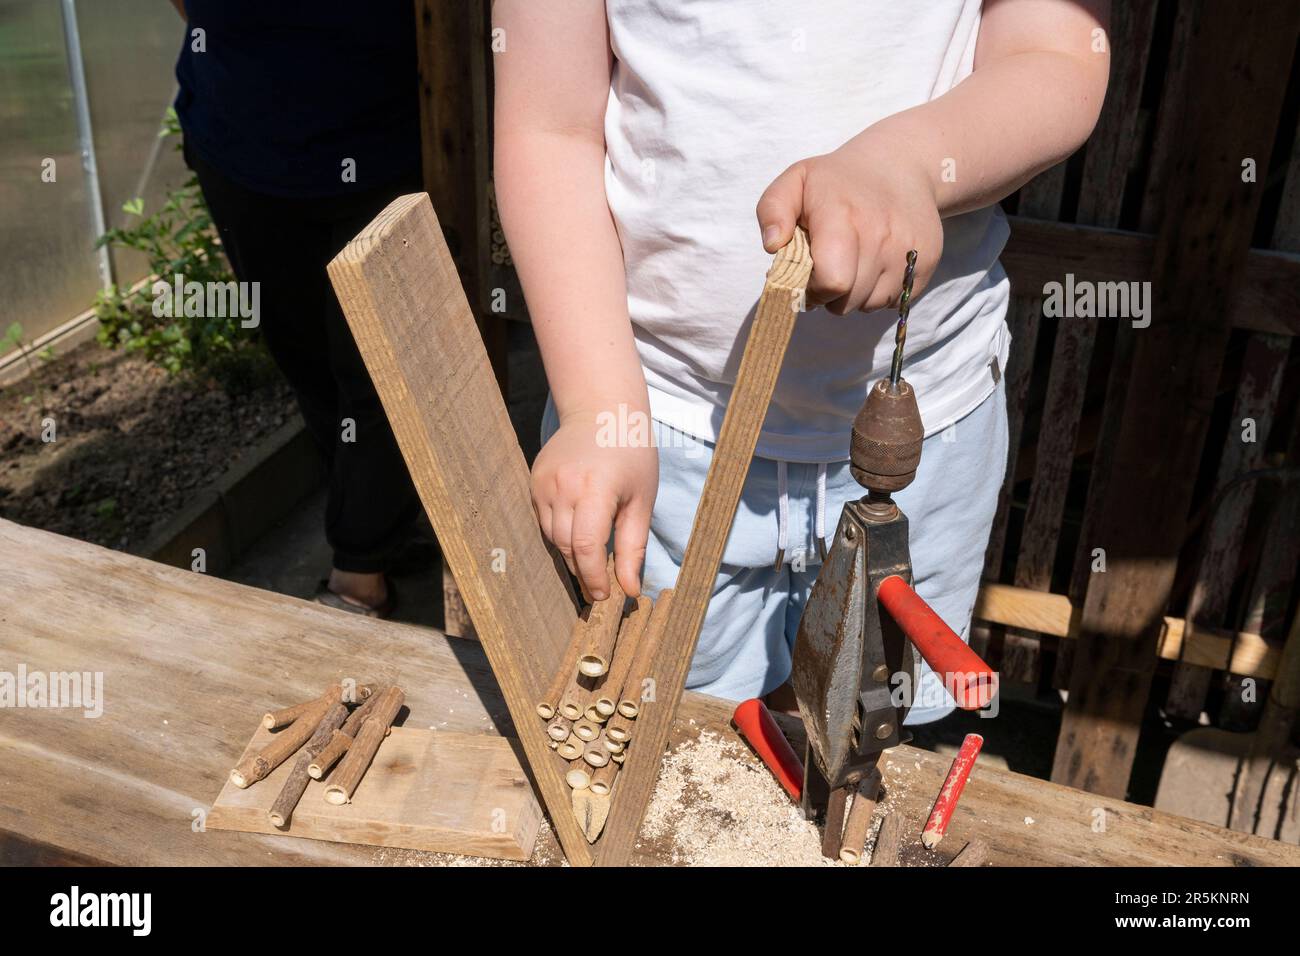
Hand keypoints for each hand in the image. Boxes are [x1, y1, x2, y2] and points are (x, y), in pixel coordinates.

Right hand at [531, 414, 657, 600]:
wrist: (601, 410)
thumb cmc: (631, 454)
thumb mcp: (642, 500)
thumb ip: (634, 547)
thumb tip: (629, 589)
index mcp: (595, 488)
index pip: (585, 547)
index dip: (594, 578)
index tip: (605, 596)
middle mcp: (563, 485)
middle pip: (566, 547)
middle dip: (583, 572)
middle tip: (602, 587)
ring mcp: (543, 482)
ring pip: (551, 537)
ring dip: (571, 555)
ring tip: (592, 562)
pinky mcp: (533, 481)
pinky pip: (543, 521)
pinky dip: (559, 534)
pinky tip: (578, 534)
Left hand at [756, 137, 942, 314]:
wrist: (901, 165)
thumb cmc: (837, 181)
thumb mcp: (796, 181)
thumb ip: (772, 210)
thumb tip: (772, 245)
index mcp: (843, 215)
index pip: (831, 281)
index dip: (813, 289)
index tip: (808, 275)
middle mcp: (880, 235)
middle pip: (847, 301)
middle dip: (830, 294)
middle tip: (829, 267)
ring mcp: (907, 250)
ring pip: (869, 306)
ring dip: (854, 295)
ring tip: (852, 263)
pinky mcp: (926, 262)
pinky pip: (894, 301)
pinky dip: (880, 292)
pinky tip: (875, 264)